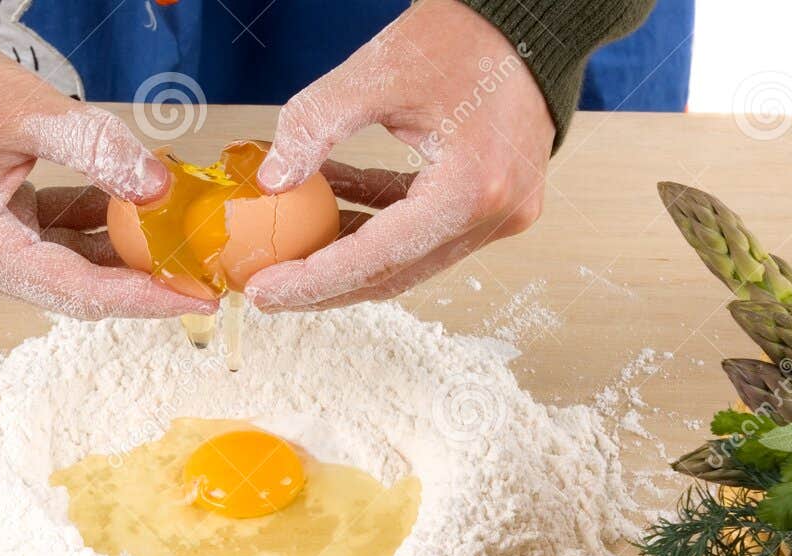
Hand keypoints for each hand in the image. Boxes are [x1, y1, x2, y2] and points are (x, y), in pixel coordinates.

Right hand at [0, 15, 209, 319]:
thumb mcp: (28, 108)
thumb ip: (97, 149)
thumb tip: (158, 188)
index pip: (76, 289)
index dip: (144, 297)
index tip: (196, 298)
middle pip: (73, 289)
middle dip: (138, 280)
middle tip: (200, 273)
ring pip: (64, 270)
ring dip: (116, 253)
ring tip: (176, 239)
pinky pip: (47, 246)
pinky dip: (87, 231)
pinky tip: (129, 211)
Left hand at [246, 0, 552, 311]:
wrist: (527, 21)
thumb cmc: (465, 36)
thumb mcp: (377, 72)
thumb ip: (315, 125)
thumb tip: (271, 180)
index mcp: (471, 192)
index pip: (377, 259)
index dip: (314, 280)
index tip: (264, 292)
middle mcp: (494, 218)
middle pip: (394, 275)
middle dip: (327, 285)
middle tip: (269, 289)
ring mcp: (501, 216)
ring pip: (409, 259)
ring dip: (350, 255)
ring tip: (292, 250)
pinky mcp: (496, 204)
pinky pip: (425, 231)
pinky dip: (379, 223)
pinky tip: (333, 205)